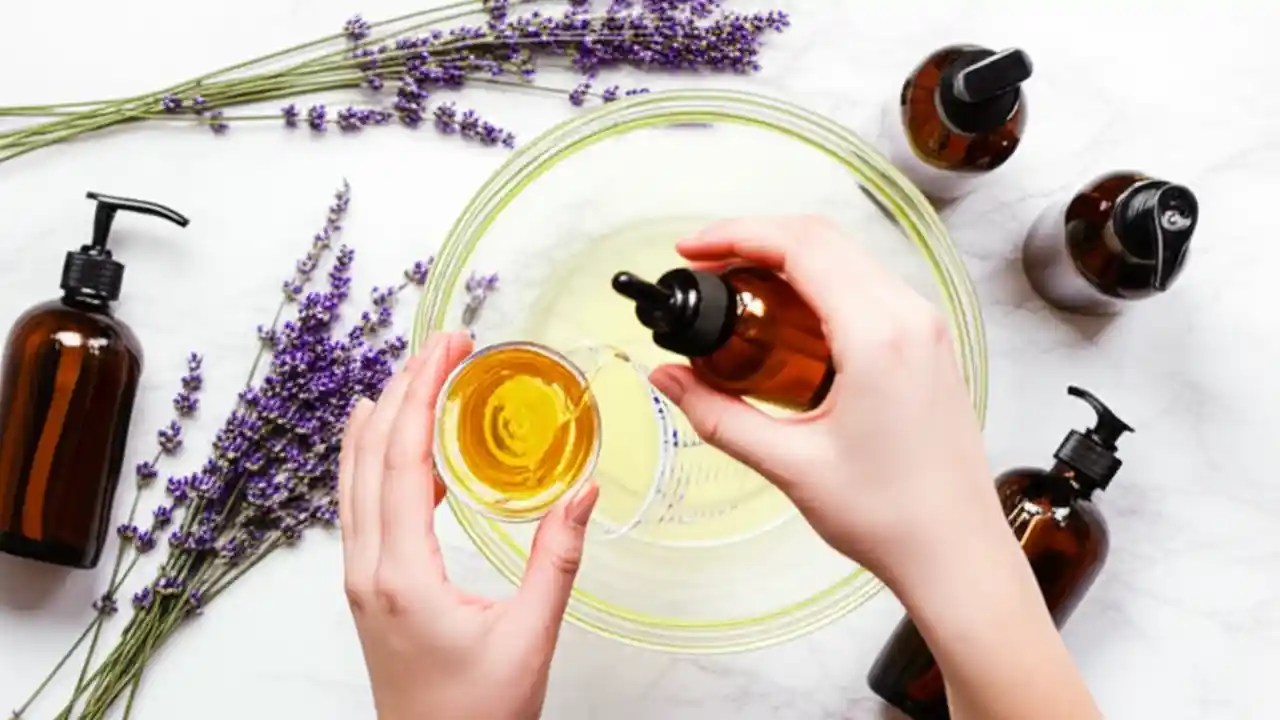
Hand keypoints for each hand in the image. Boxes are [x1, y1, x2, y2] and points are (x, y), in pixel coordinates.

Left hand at [338, 331, 599, 719]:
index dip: (423, 391)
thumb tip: (584, 491)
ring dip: (384, 420)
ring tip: (416, 377)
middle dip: (402, 388)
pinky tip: (413, 454)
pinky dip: (380, 462)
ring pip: (355, 479)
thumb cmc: (476, 717)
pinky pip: (362, 507)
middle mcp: (367, 570)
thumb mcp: (529, 635)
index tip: (449, 344)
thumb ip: (556, 559)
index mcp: (401, 575)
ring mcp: (361, 580)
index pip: (402, 458)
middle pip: (368, 454)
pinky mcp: (370, 590)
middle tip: (440, 344)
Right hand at [648, 216, 1001, 589]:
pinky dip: (819, 283)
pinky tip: (784, 317)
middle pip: (823, 238)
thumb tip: (669, 378)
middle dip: (755, 241)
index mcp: (878, 336)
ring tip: (735, 291)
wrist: (956, 551)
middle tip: (704, 267)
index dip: (737, 236)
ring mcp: (926, 327)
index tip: (693, 250)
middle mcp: (910, 318)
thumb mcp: (789, 464)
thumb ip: (719, 414)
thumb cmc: (892, 516)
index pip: (801, 246)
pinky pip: (868, 286)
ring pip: (847, 257)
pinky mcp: (929, 344)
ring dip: (787, 259)